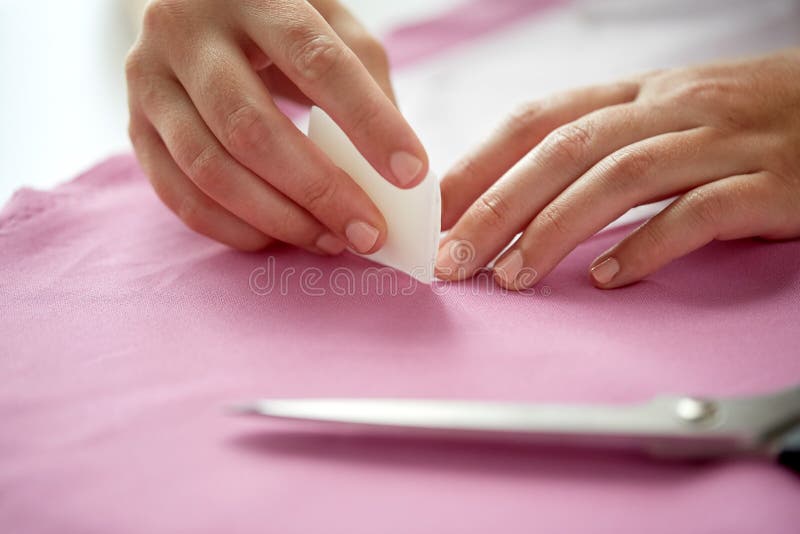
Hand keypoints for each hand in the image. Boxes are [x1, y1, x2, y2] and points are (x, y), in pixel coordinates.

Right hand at [126, 0, 427, 253]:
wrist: (196, 4)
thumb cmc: (282, 20)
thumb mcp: (331, 25)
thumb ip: (365, 84)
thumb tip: (393, 174)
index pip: (315, 61)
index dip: (368, 122)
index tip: (411, 174)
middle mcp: (185, 31)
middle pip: (252, 128)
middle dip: (320, 191)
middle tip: (368, 233)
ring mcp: (148, 79)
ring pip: (210, 168)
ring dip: (278, 218)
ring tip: (330, 241)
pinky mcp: (134, 124)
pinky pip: (177, 193)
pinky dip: (231, 227)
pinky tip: (275, 238)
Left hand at [436, 49, 799, 289]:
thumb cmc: (743, 119)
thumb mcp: (662, 116)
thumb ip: (598, 147)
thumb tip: (520, 195)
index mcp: (635, 96)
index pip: (538, 120)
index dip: (481, 163)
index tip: (437, 211)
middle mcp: (668, 110)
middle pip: (565, 152)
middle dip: (500, 205)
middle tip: (455, 258)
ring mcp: (719, 143)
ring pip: (620, 178)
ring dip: (556, 230)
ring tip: (513, 276)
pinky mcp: (768, 181)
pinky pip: (699, 213)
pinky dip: (648, 246)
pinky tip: (610, 279)